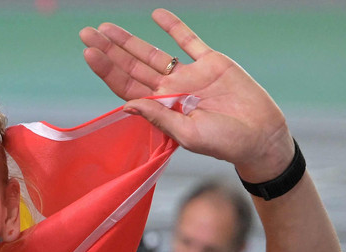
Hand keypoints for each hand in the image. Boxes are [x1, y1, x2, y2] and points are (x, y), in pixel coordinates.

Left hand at [80, 8, 293, 182]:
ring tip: (107, 27)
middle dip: (109, 50)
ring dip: (130, 40)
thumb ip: (159, 117)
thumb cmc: (223, 143)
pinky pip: (189, 41)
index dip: (107, 70)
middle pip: (133, 66)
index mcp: (161, 108)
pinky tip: (156, 15)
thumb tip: (128, 104)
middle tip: (86, 33)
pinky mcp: (211, 62)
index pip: (126, 86)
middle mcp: (170, 89)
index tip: (89, 53)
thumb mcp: (188, 134)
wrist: (259, 135)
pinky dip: (174, 27)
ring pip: (153, 52)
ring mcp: (189, 74)